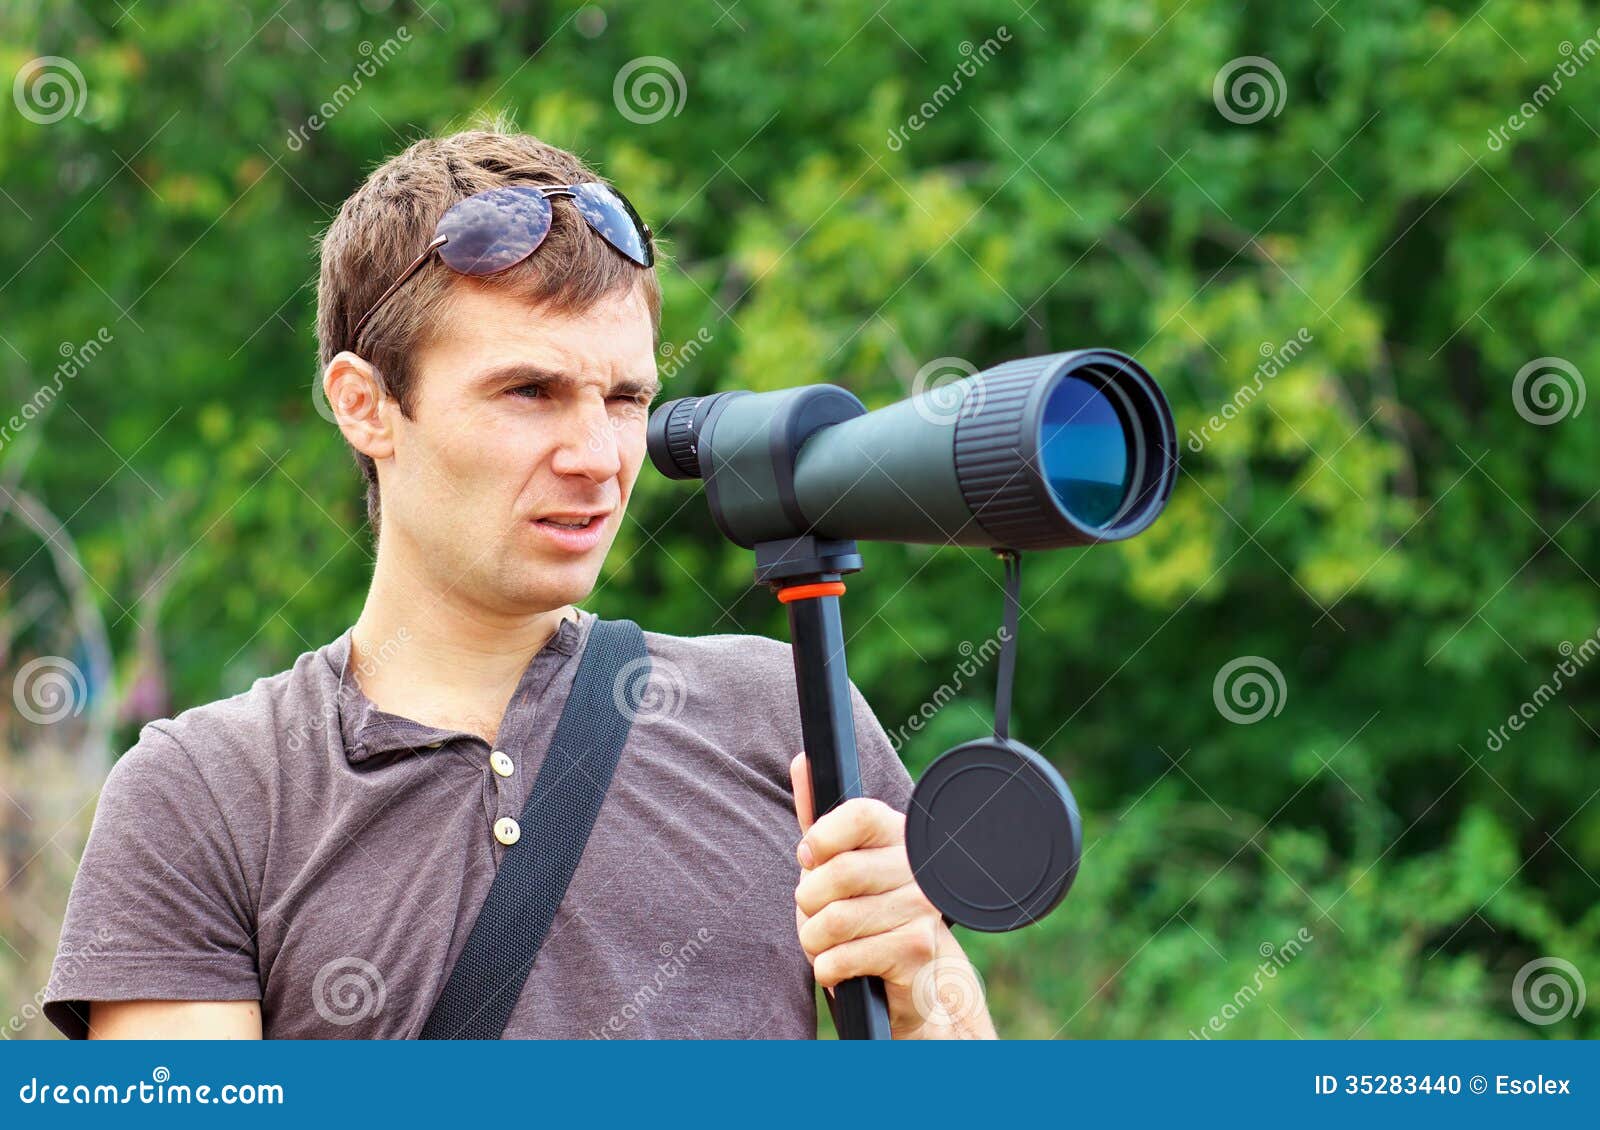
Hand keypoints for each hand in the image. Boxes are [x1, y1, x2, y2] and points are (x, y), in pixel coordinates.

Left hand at [789, 753, 996, 1038]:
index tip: (808, 859)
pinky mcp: (916, 950)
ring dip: (813, 942)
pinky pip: (843, 957)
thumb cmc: (870, 920)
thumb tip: (802, 761)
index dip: (822, 838)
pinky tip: (840, 969)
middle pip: (839, 871)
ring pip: (834, 919)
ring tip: (826, 945)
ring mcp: (922, 908)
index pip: (859, 814)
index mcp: (898, 836)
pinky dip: (827, 969)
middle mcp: (917, 867)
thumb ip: (820, 820)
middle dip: (808, 903)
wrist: (915, 983)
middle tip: (814, 915)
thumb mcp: (841, 867)